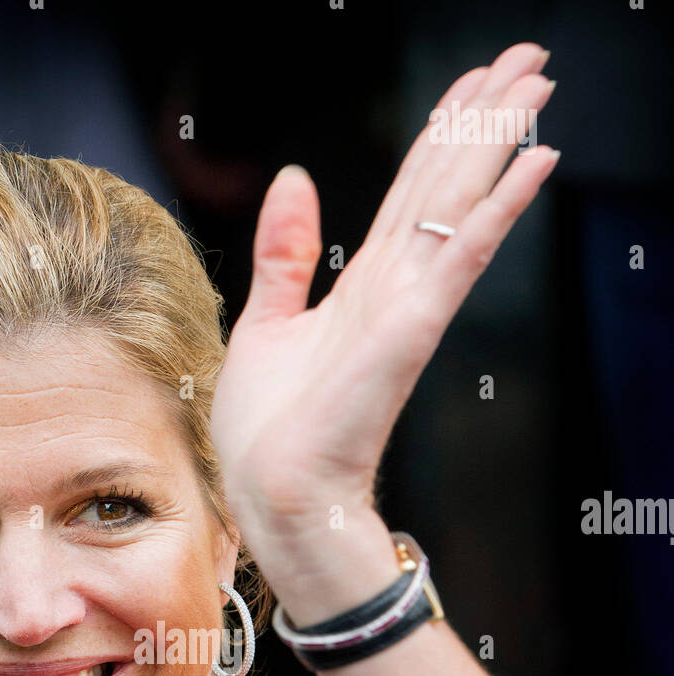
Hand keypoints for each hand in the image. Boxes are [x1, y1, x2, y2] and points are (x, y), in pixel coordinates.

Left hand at [210, 43, 557, 575]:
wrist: (275, 492)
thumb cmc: (270, 431)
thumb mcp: (265, 322)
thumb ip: (285, 254)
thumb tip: (293, 178)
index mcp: (363, 286)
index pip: (411, 191)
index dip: (442, 133)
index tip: (472, 84)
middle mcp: (395, 288)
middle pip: (447, 183)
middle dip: (485, 118)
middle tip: (528, 59)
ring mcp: (409, 307)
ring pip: (460, 204)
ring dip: (498, 141)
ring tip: (535, 82)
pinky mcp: (411, 330)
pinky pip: (461, 258)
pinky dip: (497, 211)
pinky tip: (534, 164)